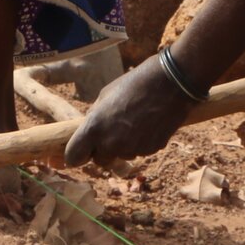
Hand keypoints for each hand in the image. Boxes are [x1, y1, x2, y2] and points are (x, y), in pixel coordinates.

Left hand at [62, 56, 195, 165]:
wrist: (170, 83)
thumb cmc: (134, 84)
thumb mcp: (105, 96)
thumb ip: (95, 117)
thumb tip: (90, 131)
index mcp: (94, 128)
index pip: (73, 157)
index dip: (76, 155)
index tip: (81, 151)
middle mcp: (111, 143)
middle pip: (99, 161)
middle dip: (102, 150)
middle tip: (112, 131)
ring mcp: (132, 149)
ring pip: (121, 155)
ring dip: (123, 145)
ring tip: (134, 121)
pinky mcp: (150, 150)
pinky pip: (139, 151)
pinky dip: (140, 142)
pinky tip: (147, 123)